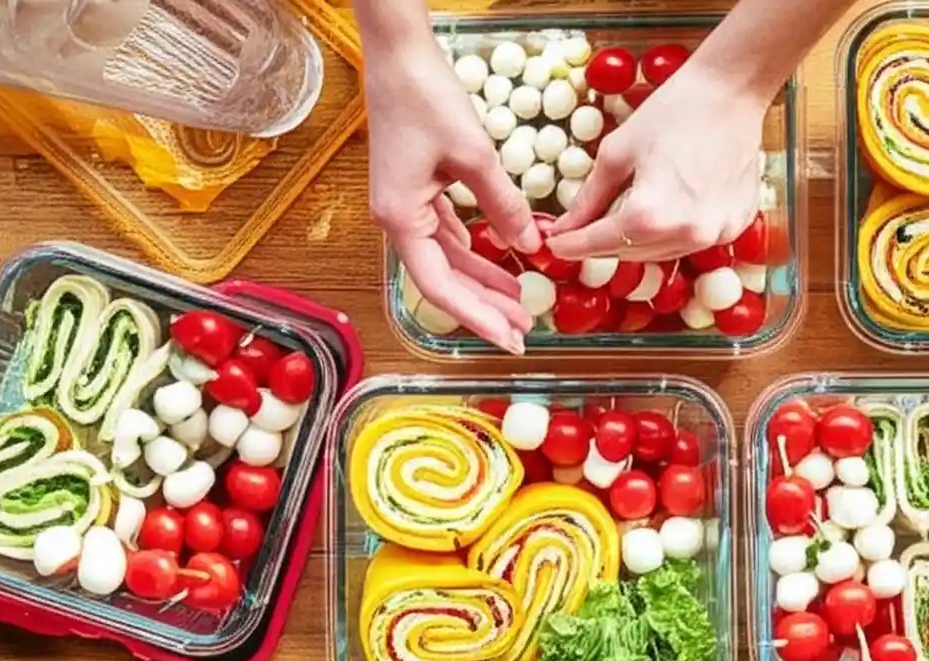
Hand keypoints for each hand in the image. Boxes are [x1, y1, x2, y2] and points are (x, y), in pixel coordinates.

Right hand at [364, 40, 539, 353]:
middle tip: (522, 330)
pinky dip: (475, 251)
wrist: (400, 55)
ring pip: (447, 259)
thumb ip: (504, 205)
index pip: (439, 285)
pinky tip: (501, 262)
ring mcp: (405, 206)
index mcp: (400, 218)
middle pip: (443, 279)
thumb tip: (531, 246)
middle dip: (483, 306)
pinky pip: (447, 234)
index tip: (509, 336)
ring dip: (482, 281)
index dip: (476, 315)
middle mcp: (397, 219)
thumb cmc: (426, 98)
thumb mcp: (474, 155)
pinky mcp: (416, 191)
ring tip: (520, 303)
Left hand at [545, 64, 765, 260]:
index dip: (571, 245)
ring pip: (660, 252)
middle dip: (602, 242)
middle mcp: (686, 234)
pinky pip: (690, 241)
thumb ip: (589, 198)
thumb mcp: (617, 153)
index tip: (554, 244)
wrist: (731, 92)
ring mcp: (715, 234)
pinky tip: (664, 208)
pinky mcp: (734, 227)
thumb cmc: (673, 111)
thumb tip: (565, 227)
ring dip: (636, 240)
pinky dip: (670, 232)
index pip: (599, 244)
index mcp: (651, 216)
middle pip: (630, 253)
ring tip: (622, 214)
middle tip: (582, 229)